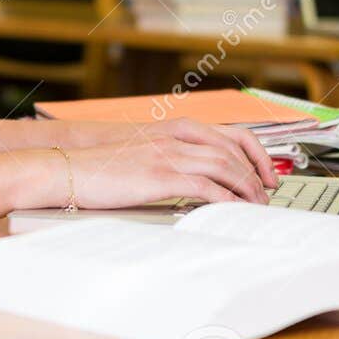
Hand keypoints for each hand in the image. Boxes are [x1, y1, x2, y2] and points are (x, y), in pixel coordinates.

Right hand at [47, 117, 277, 208]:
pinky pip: (203, 186)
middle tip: (268, 195)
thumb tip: (199, 180)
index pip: (231, 134)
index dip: (256, 154)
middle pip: (233, 150)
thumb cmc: (104, 166)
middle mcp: (176, 137)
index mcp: (175, 128)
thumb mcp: (145, 153)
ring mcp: (168, 155)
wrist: (70, 167)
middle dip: (257, 174)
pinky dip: (225, 198)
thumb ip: (172, 157)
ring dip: (246, 187)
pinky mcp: (159, 176)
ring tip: (256, 206)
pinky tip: (233, 210)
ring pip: (224, 166)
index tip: (268, 174)